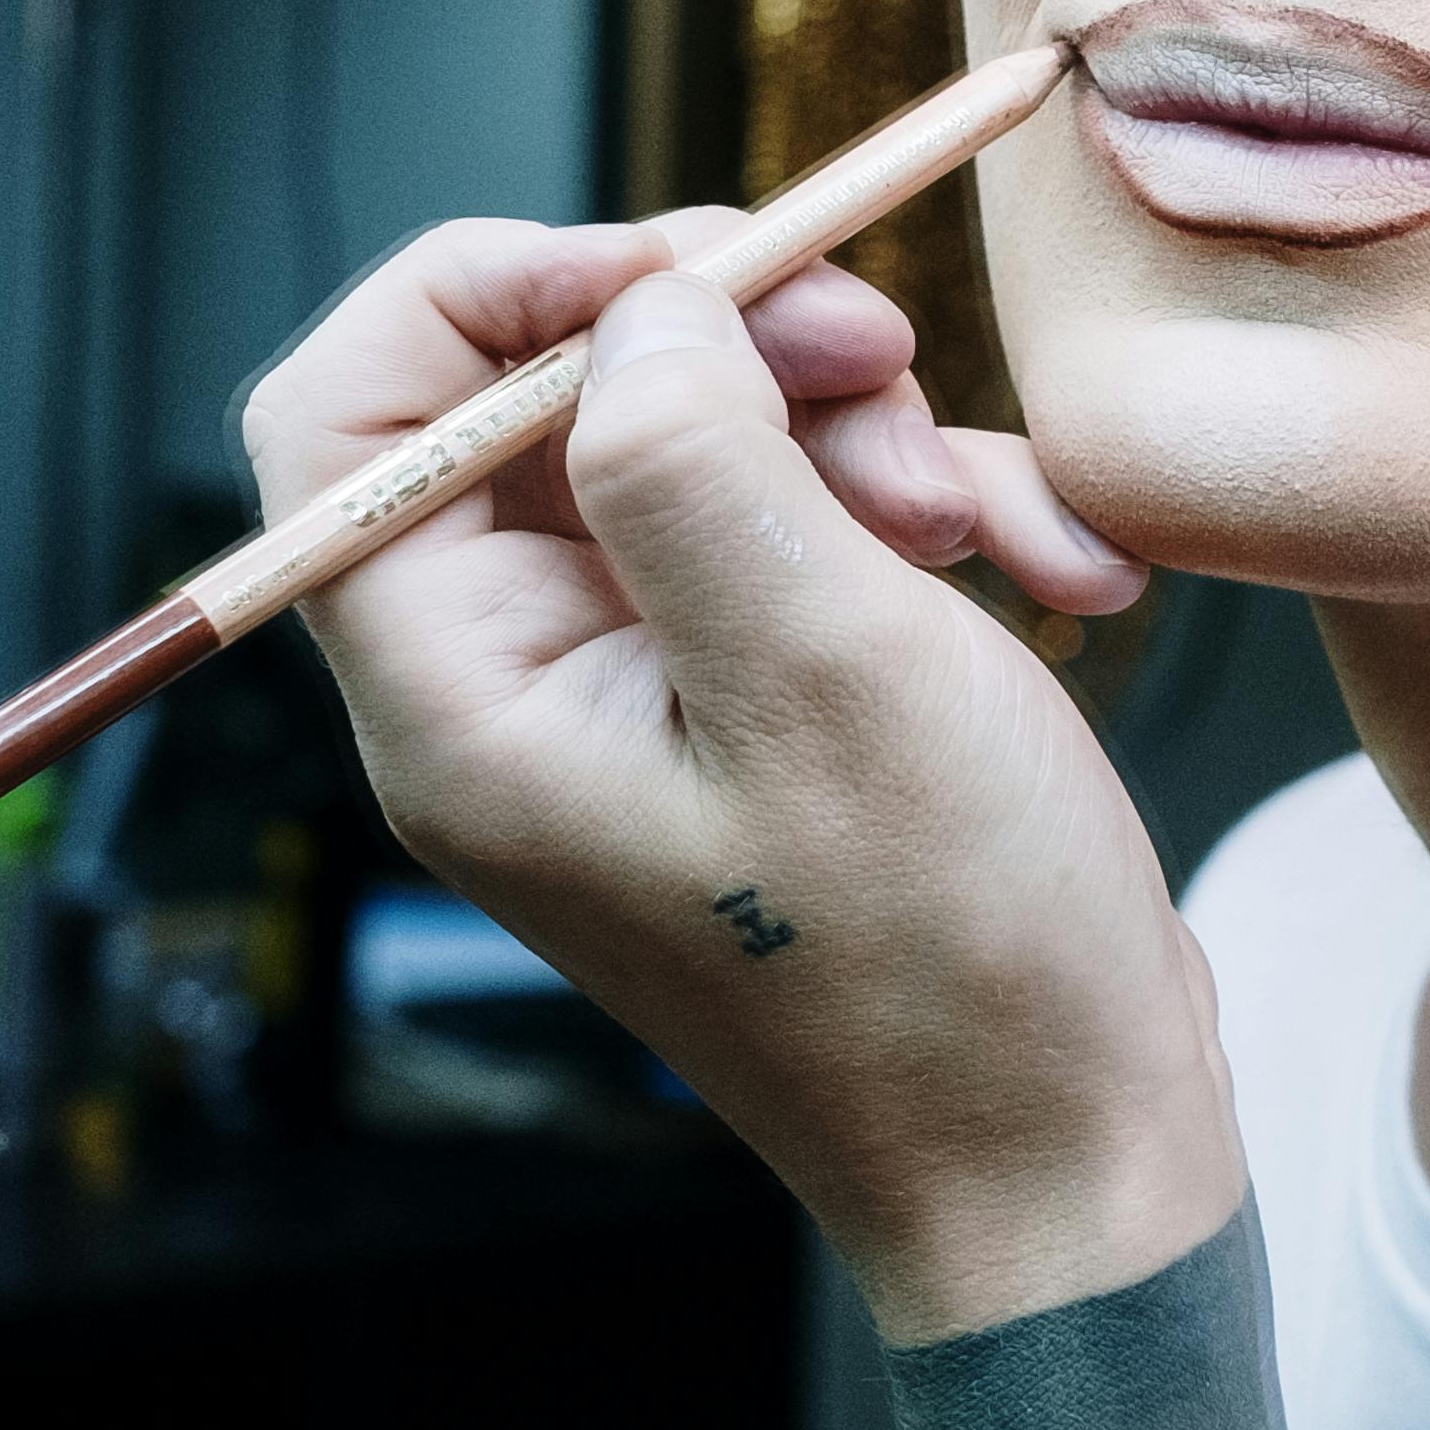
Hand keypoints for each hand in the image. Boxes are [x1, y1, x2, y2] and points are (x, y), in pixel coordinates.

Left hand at [245, 210, 1237, 1329]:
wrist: (1077, 1165)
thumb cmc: (948, 964)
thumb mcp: (823, 668)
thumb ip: (694, 455)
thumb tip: (642, 305)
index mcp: (466, 699)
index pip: (352, 415)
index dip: (492, 288)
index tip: (684, 264)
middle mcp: (523, 693)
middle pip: (556, 405)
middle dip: (740, 352)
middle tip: (886, 354)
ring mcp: (645, 703)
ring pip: (712, 448)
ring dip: (871, 441)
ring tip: (992, 529)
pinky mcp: (760, 710)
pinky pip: (811, 533)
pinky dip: (938, 521)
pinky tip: (1061, 575)